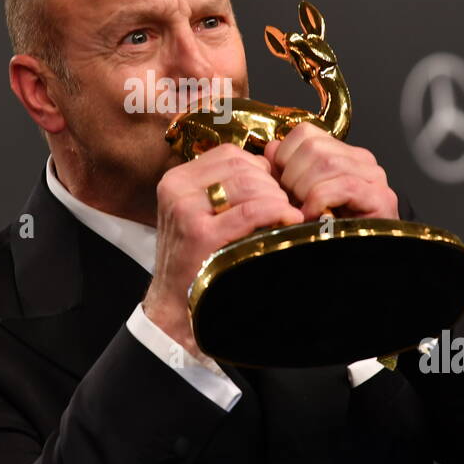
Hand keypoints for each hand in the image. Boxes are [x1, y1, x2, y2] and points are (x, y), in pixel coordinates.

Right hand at [144, 143, 303, 355]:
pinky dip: (276, 212)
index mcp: (177, 180)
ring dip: (276, 198)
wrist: (175, 309)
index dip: (260, 169)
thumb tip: (272, 165)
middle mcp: (176, 188)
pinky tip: (288, 220)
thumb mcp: (203, 216)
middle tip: (284, 207)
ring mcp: (185, 209)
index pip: (230, 154)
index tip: (273, 191)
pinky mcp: (199, 233)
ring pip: (249, 183)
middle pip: (242, 165)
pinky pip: (251, 210)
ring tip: (284, 217)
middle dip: (271, 184)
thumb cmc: (197, 262)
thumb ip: (229, 190)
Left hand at [263, 123, 399, 220]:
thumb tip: (272, 148)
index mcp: (342, 154)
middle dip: (292, 176)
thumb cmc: (330, 231)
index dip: (285, 156)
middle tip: (292, 202)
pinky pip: (344, 186)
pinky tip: (314, 216)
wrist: (362, 259)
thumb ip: (285, 170)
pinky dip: (320, 201)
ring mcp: (374, 179)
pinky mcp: (380, 198)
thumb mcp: (300, 196)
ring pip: (327, 162)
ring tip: (303, 211)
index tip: (281, 184)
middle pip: (313, 146)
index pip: (306, 132)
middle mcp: (361, 161)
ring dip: (305, 189)